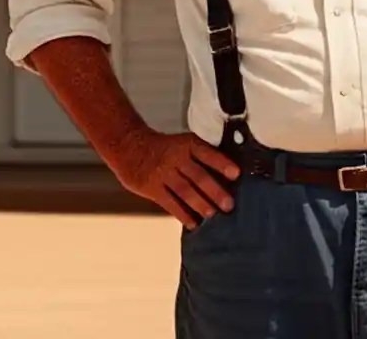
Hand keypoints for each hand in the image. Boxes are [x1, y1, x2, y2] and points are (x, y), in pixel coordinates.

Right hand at [109, 129, 240, 228]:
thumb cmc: (164, 148)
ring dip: (200, 204)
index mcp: (187, 145)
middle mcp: (176, 158)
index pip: (207, 153)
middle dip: (215, 191)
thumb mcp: (183, 144)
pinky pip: (169, 202)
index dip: (222, 163)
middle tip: (229, 204)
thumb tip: (227, 178)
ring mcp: (163, 173)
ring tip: (212, 214)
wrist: (130, 146)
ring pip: (185, 190)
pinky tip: (193, 223)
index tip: (236, 174)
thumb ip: (201, 158)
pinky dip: (182, 214)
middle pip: (198, 175)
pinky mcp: (152, 188)